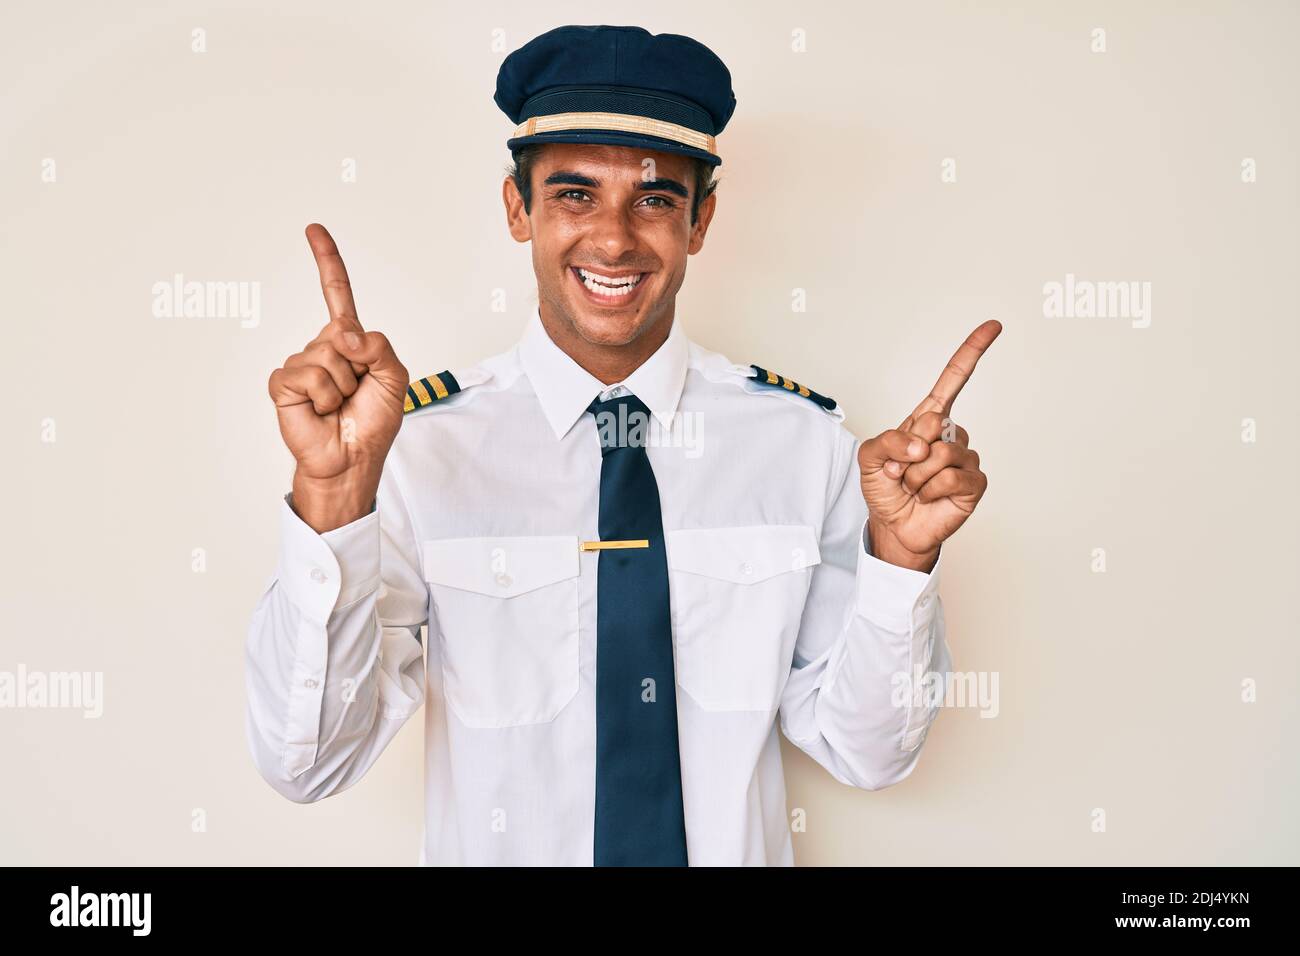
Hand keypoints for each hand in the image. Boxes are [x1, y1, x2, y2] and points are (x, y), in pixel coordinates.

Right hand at [267, 224, 408, 530]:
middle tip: (356, 394)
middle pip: (342, 333)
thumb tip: (345, 334)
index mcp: (349, 342)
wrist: (352, 459)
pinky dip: (323, 396)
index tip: (313, 229)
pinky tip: (321, 410)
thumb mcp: (395, 380)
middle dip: (359, 366)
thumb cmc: (372, 423)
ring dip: (343, 386)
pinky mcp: (284, 384)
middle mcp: (322, 348)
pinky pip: (307, 374)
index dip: (326, 262)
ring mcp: (301, 364)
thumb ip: (380, 348)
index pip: (337, 295)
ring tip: (340, 406)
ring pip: (327, 356)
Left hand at [857, 320, 1001, 571]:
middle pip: (933, 423)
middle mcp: (950, 434)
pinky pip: (951, 477)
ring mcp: (964, 457)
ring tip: (913, 486)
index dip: (971, 352)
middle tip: (901, 470)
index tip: (993, 326)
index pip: (953, 380)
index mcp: (927, 419)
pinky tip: (928, 497)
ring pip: (940, 454)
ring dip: (916, 475)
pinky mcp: (974, 482)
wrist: (894, 526)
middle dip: (906, 451)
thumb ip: (887, 440)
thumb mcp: (869, 458)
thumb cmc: (885, 488)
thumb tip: (923, 444)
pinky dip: (930, 490)